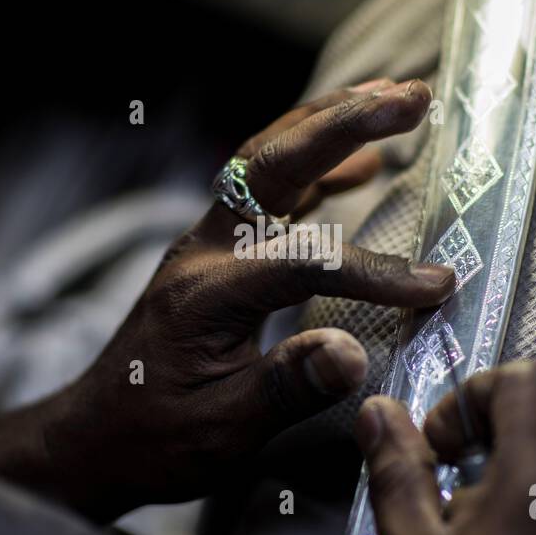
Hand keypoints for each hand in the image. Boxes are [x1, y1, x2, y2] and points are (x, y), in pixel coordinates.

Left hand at [0, 79, 455, 520]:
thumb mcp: (223, 431)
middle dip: (343, 124)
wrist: (97, 434)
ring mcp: (206, 242)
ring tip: (394, 97)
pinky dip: (314, 163)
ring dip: (329, 124)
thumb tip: (354, 354)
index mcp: (206, 294)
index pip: (303, 262)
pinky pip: (266, 188)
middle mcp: (203, 250)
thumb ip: (287, 388)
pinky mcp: (216, 250)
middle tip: (412, 95)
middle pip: (272, 165)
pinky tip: (360, 162)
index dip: (375, 271)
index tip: (438, 285)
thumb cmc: (157, 439)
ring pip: (267, 160)